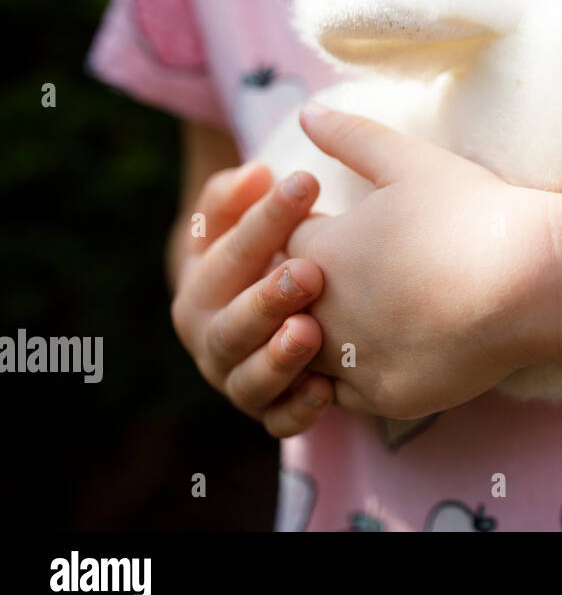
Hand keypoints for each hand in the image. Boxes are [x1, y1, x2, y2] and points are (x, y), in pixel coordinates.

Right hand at [171, 162, 335, 436]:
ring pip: (251, 379)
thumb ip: (243, 195)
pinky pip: (280, 421)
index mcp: (200, 284)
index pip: (230, 251)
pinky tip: (327, 390)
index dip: (265, 218)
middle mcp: (212, 337)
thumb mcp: (243, 219)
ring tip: (310, 332)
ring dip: (279, 358)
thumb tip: (257, 174)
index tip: (306, 182)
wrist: (264, 312)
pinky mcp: (271, 411)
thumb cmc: (264, 252)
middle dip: (267, 299)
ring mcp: (238, 378)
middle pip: (232, 324)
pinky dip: (299, 409)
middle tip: (308, 272)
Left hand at [286, 104, 555, 418]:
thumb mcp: (409, 160)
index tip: (348, 228)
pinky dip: (360, 373)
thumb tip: (305, 111)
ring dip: (329, 334)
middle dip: (314, 286)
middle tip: (366, 271)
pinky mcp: (386, 396)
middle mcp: (323, 309)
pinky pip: (348, 393)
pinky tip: (393, 348)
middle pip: (290, 302)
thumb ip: (350, 136)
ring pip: (312, 353)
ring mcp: (352, 360)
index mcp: (321, 249)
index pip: (285, 244)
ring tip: (380, 310)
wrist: (530, 280)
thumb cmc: (471, 212)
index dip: (313, 233)